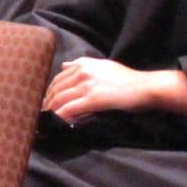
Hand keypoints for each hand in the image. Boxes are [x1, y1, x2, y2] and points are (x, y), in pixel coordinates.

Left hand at [43, 57, 173, 122]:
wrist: (145, 87)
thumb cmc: (126, 78)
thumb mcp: (102, 65)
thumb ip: (82, 65)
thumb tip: (64, 66)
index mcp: (83, 64)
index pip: (58, 78)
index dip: (49, 91)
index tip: (45, 101)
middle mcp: (82, 72)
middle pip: (55, 89)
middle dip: (46, 102)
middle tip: (41, 113)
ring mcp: (86, 85)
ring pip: (60, 98)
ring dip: (50, 110)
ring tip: (46, 119)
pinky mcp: (93, 99)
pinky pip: (70, 108)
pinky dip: (61, 115)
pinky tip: (57, 122)